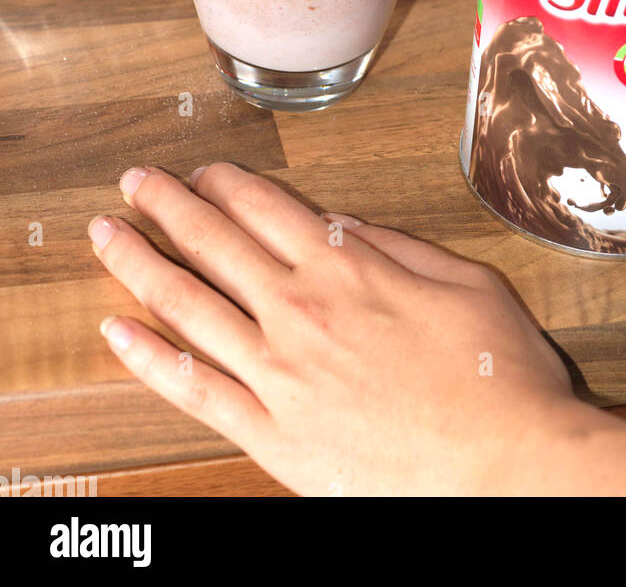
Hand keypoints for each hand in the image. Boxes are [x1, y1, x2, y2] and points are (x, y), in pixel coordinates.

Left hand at [89, 164, 625, 495]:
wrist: (504, 467)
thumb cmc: (497, 376)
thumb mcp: (465, 282)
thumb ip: (398, 246)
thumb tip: (341, 224)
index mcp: (348, 269)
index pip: (266, 210)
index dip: (226, 184)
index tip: (202, 172)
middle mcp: (301, 312)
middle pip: (215, 243)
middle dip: (167, 205)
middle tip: (134, 182)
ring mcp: (278, 374)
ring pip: (189, 306)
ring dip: (140, 263)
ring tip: (107, 236)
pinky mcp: (271, 434)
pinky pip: (194, 389)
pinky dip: (149, 359)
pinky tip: (116, 333)